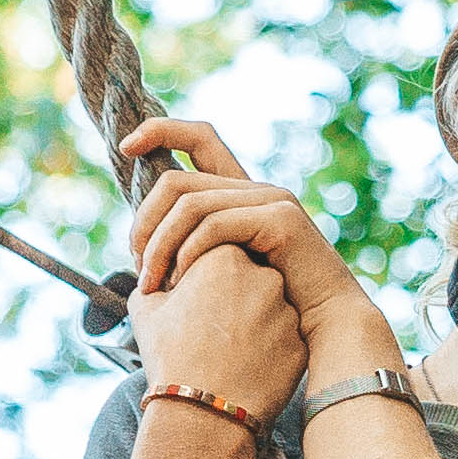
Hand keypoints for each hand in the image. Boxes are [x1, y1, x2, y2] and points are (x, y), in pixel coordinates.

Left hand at [122, 118, 374, 336]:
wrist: (330, 328)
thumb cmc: (280, 308)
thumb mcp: (231, 268)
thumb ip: (201, 246)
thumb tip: (147, 245)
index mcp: (245, 192)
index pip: (199, 137)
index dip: (160, 130)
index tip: (126, 146)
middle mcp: (258, 188)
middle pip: (177, 181)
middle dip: (145, 222)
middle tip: (138, 265)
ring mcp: (271, 200)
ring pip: (189, 205)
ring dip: (160, 246)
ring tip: (152, 285)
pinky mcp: (280, 221)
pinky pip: (214, 226)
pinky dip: (188, 253)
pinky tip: (181, 281)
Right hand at [126, 239, 306, 424]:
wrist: (202, 412)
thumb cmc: (170, 356)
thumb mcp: (146, 308)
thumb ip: (155, 281)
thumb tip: (157, 279)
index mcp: (225, 256)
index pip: (220, 250)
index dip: (204, 274)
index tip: (192, 297)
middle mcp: (264, 277)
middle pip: (250, 275)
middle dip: (234, 294)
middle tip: (212, 324)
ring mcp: (287, 312)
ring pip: (271, 308)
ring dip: (253, 321)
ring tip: (228, 349)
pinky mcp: (300, 345)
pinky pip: (284, 339)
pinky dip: (268, 349)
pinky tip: (246, 366)